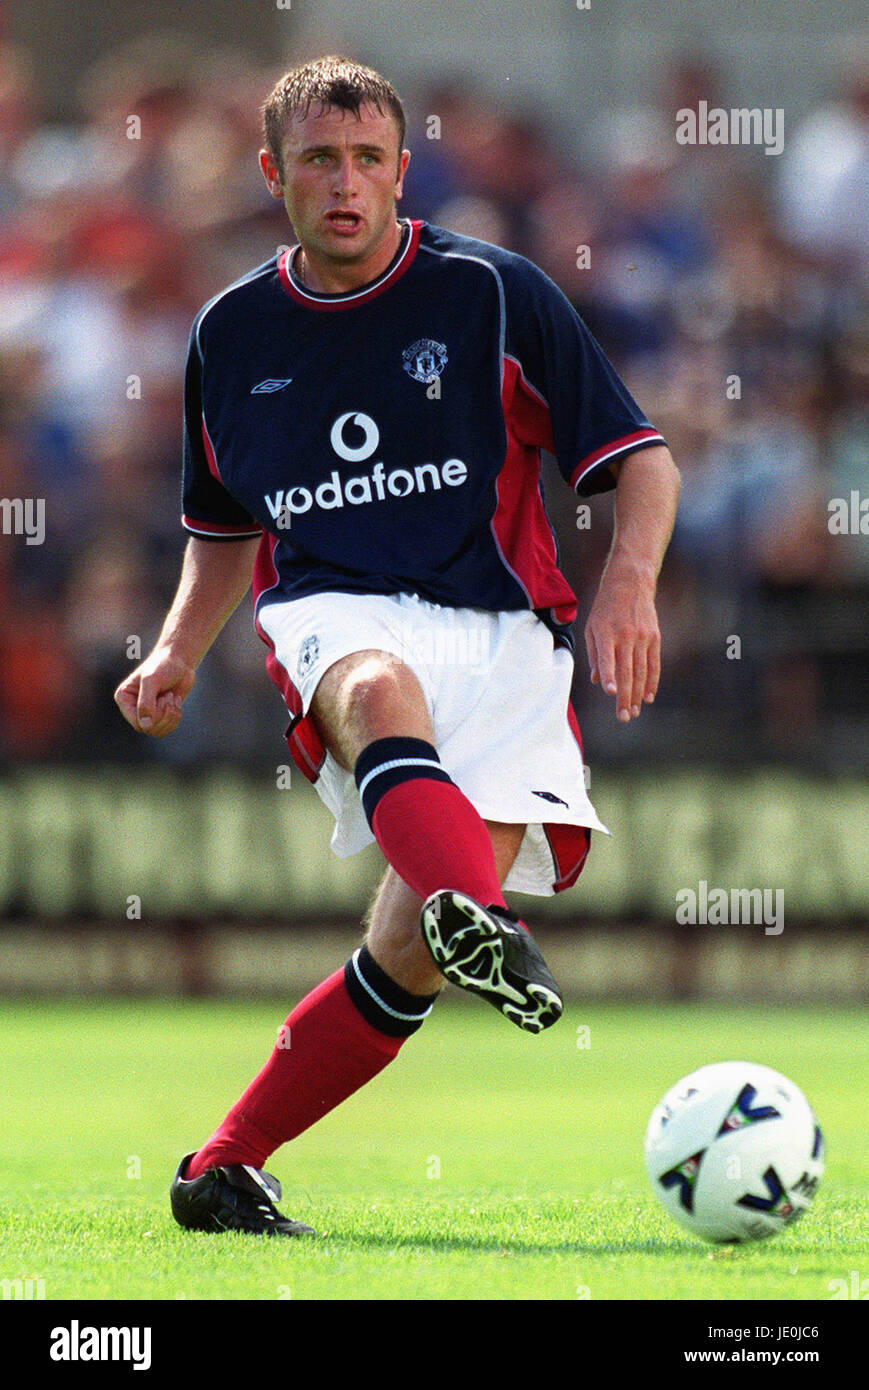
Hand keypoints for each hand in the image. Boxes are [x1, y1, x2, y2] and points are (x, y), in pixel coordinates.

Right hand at [114, 647, 195, 736]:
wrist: (180, 661)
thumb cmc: (163, 666)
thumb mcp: (152, 681)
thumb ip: (146, 703)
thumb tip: (145, 727)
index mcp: (124, 698)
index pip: (137, 723)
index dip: (153, 717)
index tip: (162, 699)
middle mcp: (133, 708)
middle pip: (148, 729)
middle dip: (164, 715)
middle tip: (168, 696)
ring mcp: (147, 712)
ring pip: (157, 731)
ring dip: (170, 716)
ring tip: (171, 697)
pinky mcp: (160, 714)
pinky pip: (166, 728)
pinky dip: (175, 716)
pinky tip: (176, 701)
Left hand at [584, 555, 660, 721]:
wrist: (630, 583)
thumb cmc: (605, 608)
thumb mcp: (592, 627)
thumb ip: (594, 654)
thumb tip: (596, 680)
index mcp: (606, 633)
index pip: (607, 658)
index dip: (609, 676)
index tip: (611, 693)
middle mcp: (625, 636)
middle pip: (626, 671)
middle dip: (625, 696)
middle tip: (624, 717)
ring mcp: (642, 637)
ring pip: (641, 671)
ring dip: (638, 694)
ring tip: (634, 712)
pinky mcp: (654, 637)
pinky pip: (654, 664)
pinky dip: (652, 682)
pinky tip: (648, 697)